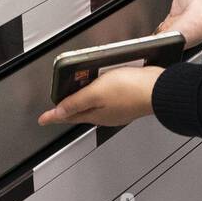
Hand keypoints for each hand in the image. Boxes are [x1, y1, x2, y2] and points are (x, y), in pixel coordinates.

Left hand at [38, 66, 161, 128]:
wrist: (158, 90)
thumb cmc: (131, 91)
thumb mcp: (97, 93)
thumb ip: (77, 101)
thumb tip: (59, 111)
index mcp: (95, 114)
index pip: (68, 116)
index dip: (54, 115)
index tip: (43, 119)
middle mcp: (106, 114)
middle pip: (81, 110)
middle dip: (69, 106)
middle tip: (58, 103)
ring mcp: (118, 108)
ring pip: (96, 103)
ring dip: (86, 97)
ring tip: (78, 88)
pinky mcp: (128, 99)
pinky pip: (109, 96)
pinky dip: (102, 90)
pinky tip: (104, 81)